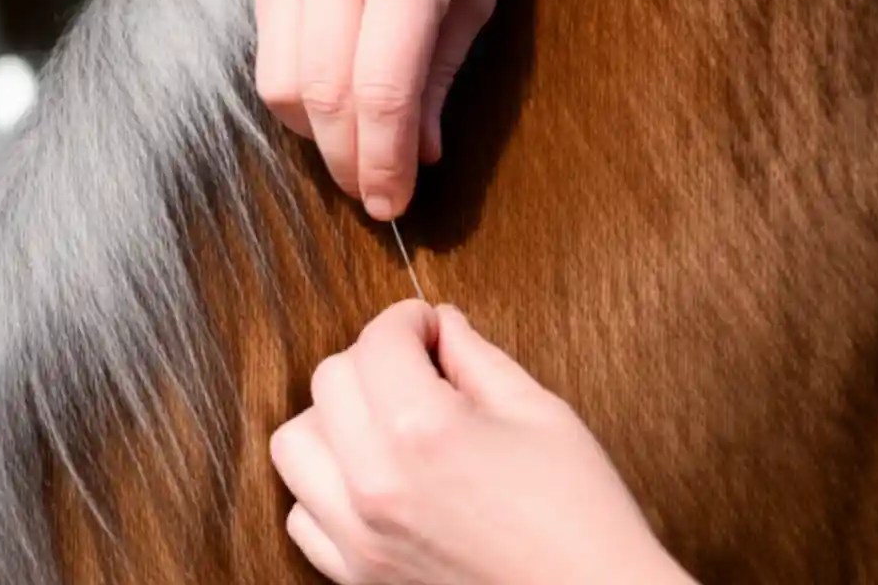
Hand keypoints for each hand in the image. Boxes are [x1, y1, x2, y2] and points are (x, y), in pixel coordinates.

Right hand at [254, 0, 502, 220]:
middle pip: (324, 98)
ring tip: (352, 145)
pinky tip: (328, 102)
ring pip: (282, 86)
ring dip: (316, 137)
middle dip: (348, 163)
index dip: (383, 163)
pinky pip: (266, 59)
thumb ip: (443, 73)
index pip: (382, 91)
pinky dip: (295, 100)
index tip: (392, 205)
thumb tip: (420, 155)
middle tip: (372, 194)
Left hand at [270, 301, 694, 583]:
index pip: (377, 341)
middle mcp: (376, 484)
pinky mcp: (357, 575)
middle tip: (418, 367)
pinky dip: (326, 487)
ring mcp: (359, 536)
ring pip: (296, 444)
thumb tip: (442, 326)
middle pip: (328, 381)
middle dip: (372, 359)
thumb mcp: (540, 413)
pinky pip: (303, 514)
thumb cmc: (581, 519)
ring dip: (334, 420)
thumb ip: (476, 358)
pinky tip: (374, 478)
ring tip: (385, 422)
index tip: (427, 326)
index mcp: (424, 432)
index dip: (407, 318)